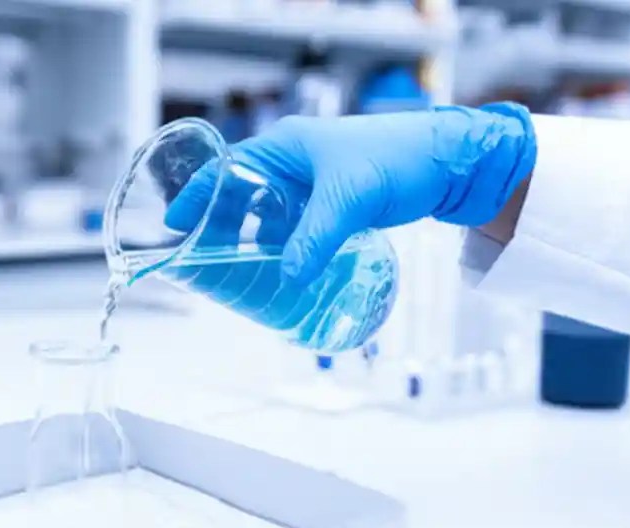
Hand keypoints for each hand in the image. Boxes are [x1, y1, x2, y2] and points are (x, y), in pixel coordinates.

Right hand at [166, 104, 536, 283]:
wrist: (453, 164)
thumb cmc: (400, 159)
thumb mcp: (351, 199)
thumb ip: (316, 239)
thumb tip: (289, 280)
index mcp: (285, 146)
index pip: (226, 168)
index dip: (196, 196)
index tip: (175, 225)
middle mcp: (294, 163)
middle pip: (243, 197)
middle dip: (225, 229)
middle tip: (208, 262)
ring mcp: (316, 184)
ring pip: (271, 216)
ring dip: (257, 243)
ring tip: (242, 275)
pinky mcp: (337, 204)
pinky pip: (299, 227)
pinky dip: (288, 248)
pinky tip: (285, 272)